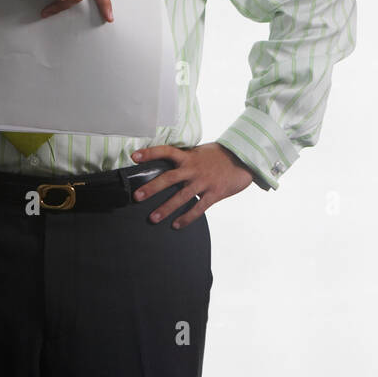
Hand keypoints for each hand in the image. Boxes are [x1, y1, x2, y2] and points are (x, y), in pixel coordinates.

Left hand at [130, 142, 253, 228]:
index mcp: (189, 157)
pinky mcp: (214, 193)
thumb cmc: (219, 156)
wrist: (243, 160)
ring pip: (182, 197)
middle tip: (137, 196)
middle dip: (152, 187)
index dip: (150, 153)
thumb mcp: (200, 152)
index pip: (166, 151)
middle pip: (169, 178)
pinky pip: (198, 208)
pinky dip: (186, 218)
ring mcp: (204, 182)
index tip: (134, 157)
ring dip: (166, 208)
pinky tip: (176, 225)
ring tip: (153, 218)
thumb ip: (185, 158)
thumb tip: (166, 163)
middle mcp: (194, 169)